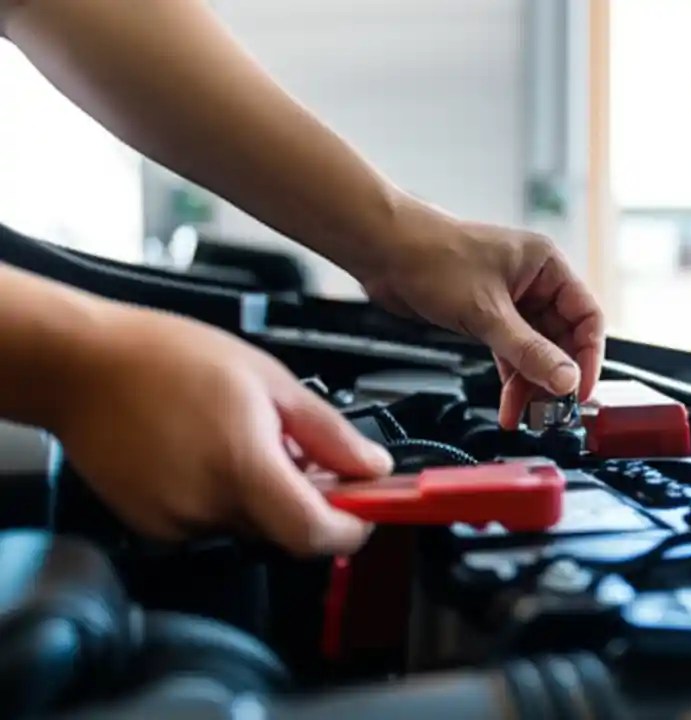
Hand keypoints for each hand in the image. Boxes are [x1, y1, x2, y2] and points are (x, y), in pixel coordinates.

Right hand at [48, 305, 392, 555]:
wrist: (81, 366)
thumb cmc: (168, 359)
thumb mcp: (270, 382)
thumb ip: (329, 434)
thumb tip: (373, 467)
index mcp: (242, 468)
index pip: (314, 534)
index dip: (350, 530)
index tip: (364, 512)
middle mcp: (207, 506)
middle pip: (284, 531)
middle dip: (305, 501)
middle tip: (297, 453)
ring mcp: (175, 522)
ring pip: (249, 527)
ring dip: (261, 496)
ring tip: (238, 440)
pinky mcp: (151, 526)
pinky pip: (210, 524)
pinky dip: (223, 498)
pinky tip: (205, 454)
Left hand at [359, 197, 605, 428]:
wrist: (382, 249)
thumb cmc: (433, 257)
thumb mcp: (487, 312)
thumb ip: (529, 351)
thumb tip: (567, 381)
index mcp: (547, 265)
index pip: (587, 317)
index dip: (589, 357)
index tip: (580, 391)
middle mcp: (535, 282)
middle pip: (563, 339)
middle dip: (556, 376)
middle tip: (552, 411)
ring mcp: (512, 300)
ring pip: (536, 351)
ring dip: (532, 384)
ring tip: (526, 415)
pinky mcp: (488, 316)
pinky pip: (511, 353)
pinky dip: (511, 379)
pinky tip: (509, 405)